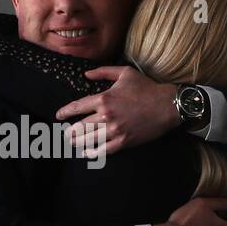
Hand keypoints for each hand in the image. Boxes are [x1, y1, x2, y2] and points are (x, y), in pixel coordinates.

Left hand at [56, 65, 178, 155]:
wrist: (167, 105)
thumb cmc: (147, 87)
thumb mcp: (125, 72)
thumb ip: (103, 72)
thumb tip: (86, 74)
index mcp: (104, 98)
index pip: (77, 107)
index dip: (65, 112)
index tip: (59, 116)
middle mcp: (106, 115)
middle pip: (81, 126)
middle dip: (71, 131)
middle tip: (65, 134)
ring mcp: (115, 130)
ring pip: (90, 139)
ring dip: (78, 142)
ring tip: (72, 143)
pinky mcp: (124, 141)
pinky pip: (104, 150)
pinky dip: (93, 153)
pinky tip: (86, 153)